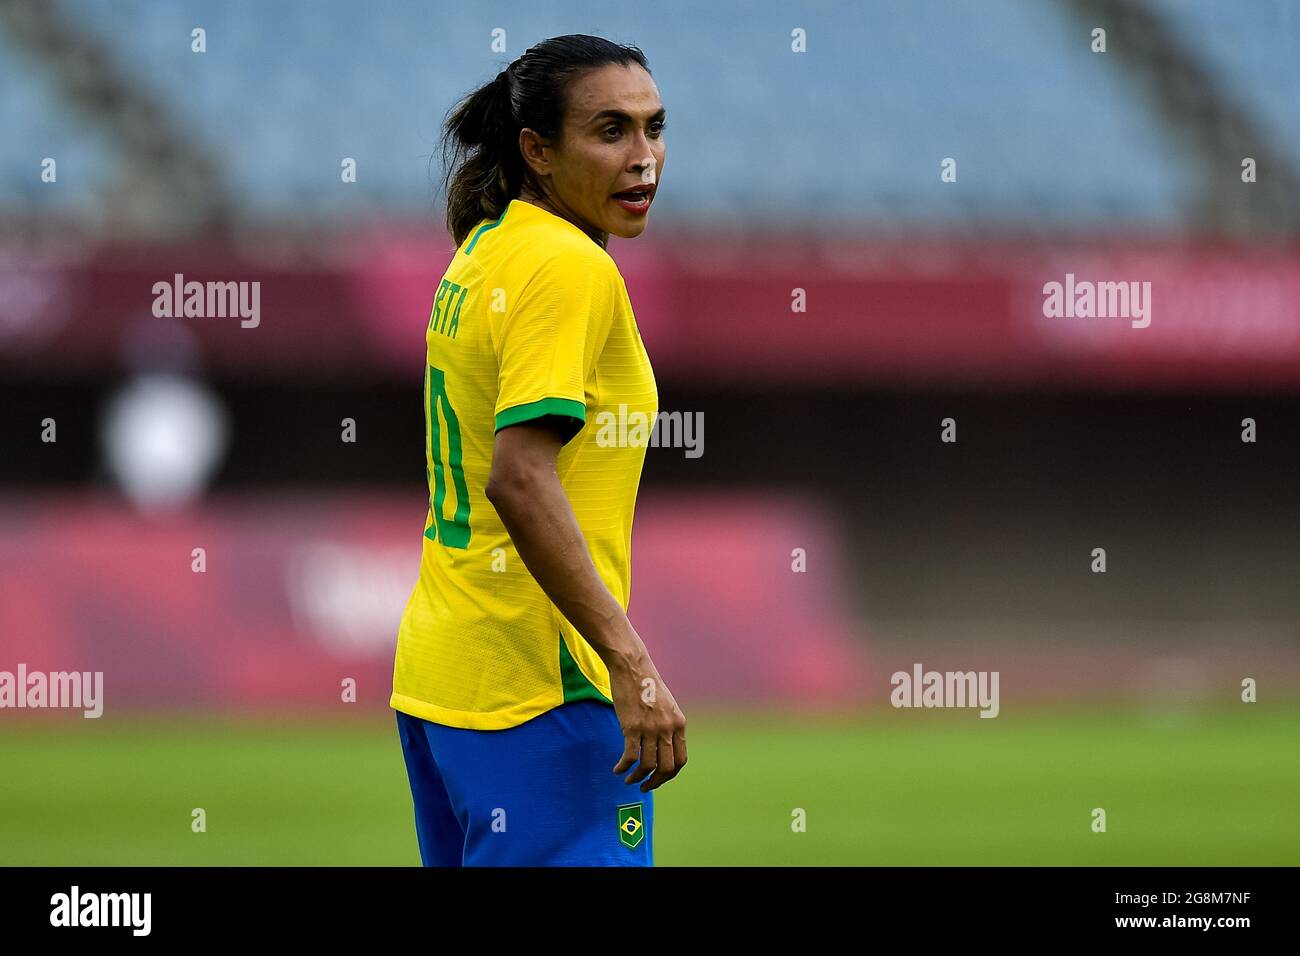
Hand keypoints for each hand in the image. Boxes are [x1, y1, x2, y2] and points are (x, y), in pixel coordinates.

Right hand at [608, 648, 687, 792]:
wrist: (632, 666)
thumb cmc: (645, 684)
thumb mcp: (666, 705)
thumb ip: (668, 724)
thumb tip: (662, 746)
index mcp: (678, 724)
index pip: (680, 760)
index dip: (670, 774)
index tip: (659, 778)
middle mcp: (667, 728)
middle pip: (667, 768)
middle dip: (655, 782)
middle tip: (644, 787)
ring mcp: (650, 728)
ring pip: (647, 765)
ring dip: (637, 778)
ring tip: (628, 779)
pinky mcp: (632, 727)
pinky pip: (630, 757)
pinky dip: (623, 767)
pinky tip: (617, 769)